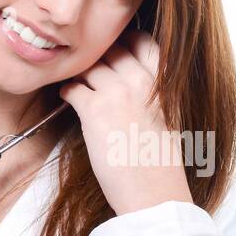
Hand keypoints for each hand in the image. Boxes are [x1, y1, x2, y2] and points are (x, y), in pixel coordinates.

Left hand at [58, 28, 193, 216]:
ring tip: (77, 84)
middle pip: (111, 49)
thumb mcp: (169, 117)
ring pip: (89, 66)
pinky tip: (68, 99)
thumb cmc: (162, 163)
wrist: (155, 193)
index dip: (124, 41)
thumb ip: (153, 92)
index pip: (142, 41)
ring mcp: (117, 93)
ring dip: (79, 73)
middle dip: (97, 56)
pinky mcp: (94, 111)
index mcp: (164, 83)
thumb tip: (128, 79)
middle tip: (88, 68)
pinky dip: (67, 91)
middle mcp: (142, 81)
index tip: (114, 50)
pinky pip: (72, 87)